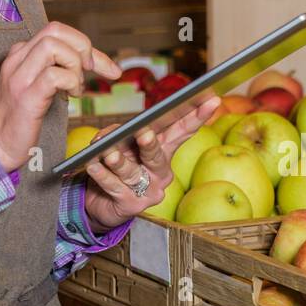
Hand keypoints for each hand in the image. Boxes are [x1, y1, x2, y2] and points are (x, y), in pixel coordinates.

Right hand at [0, 22, 120, 172]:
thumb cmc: (20, 119)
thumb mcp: (36, 85)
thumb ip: (56, 68)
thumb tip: (90, 61)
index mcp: (20, 54)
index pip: (56, 31)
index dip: (84, 44)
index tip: (104, 65)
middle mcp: (17, 59)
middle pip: (55, 30)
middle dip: (83, 47)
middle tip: (91, 70)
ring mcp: (19, 77)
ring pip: (54, 46)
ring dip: (75, 65)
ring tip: (76, 87)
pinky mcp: (26, 96)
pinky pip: (54, 75)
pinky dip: (71, 82)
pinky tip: (71, 97)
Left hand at [83, 94, 221, 233]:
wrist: (101, 202)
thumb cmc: (115, 167)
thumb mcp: (120, 145)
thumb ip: (118, 134)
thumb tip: (110, 134)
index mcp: (164, 151)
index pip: (182, 131)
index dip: (197, 116)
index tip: (210, 100)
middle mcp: (161, 172)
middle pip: (157, 154)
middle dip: (149, 144)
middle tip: (143, 133)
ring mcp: (149, 190)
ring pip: (132, 172)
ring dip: (119, 162)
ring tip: (109, 154)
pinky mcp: (132, 205)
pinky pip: (115, 187)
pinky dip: (103, 176)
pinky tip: (94, 166)